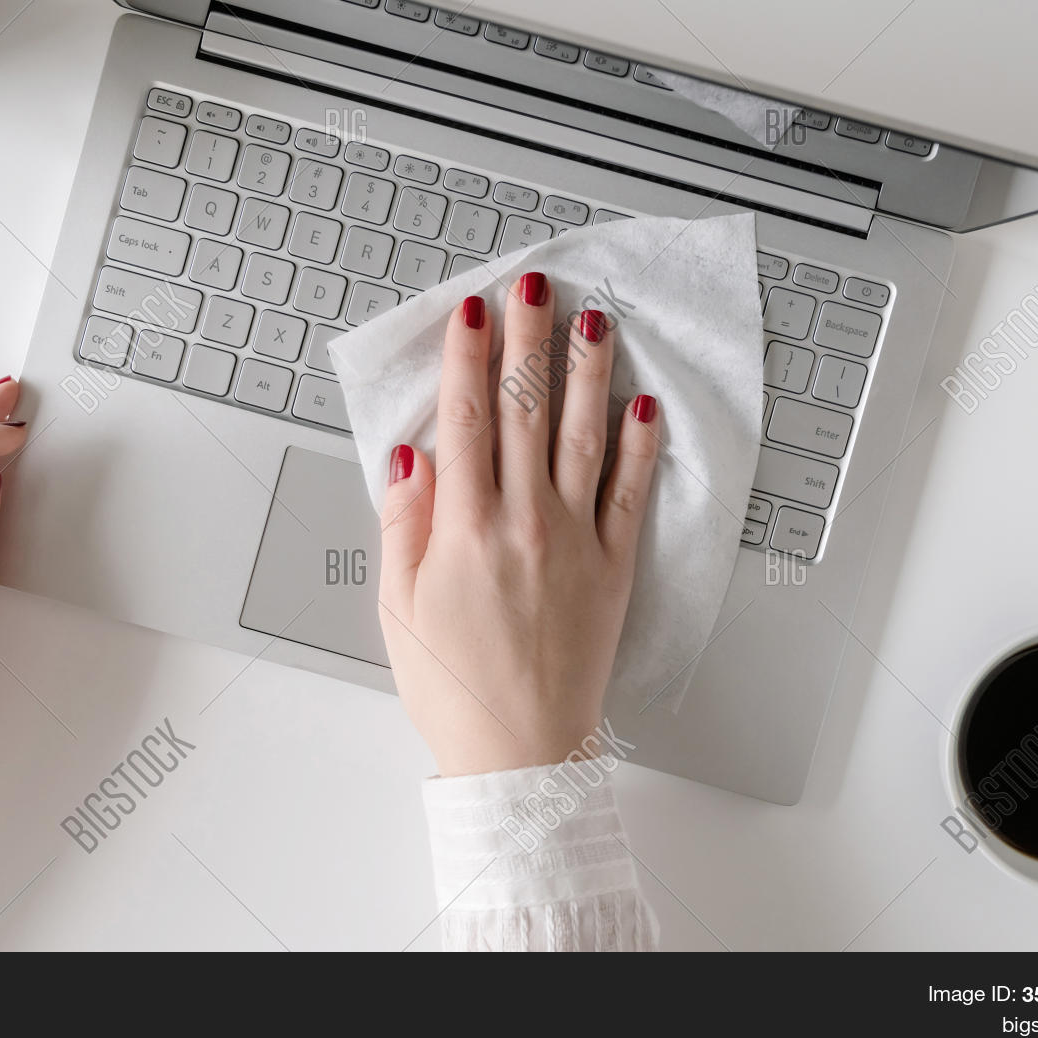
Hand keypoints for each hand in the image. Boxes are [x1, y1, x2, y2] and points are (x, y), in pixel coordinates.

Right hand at [378, 273, 658, 775]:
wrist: (519, 751)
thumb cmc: (453, 687)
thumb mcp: (396, 606)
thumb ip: (403, 523)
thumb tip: (411, 455)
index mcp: (463, 528)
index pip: (465, 419)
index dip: (467, 356)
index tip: (472, 310)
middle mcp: (523, 522)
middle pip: (524, 410)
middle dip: (526, 338)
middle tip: (533, 285)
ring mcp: (575, 540)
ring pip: (582, 436)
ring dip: (586, 371)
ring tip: (591, 320)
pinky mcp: (614, 566)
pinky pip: (630, 493)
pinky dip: (639, 446)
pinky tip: (641, 405)